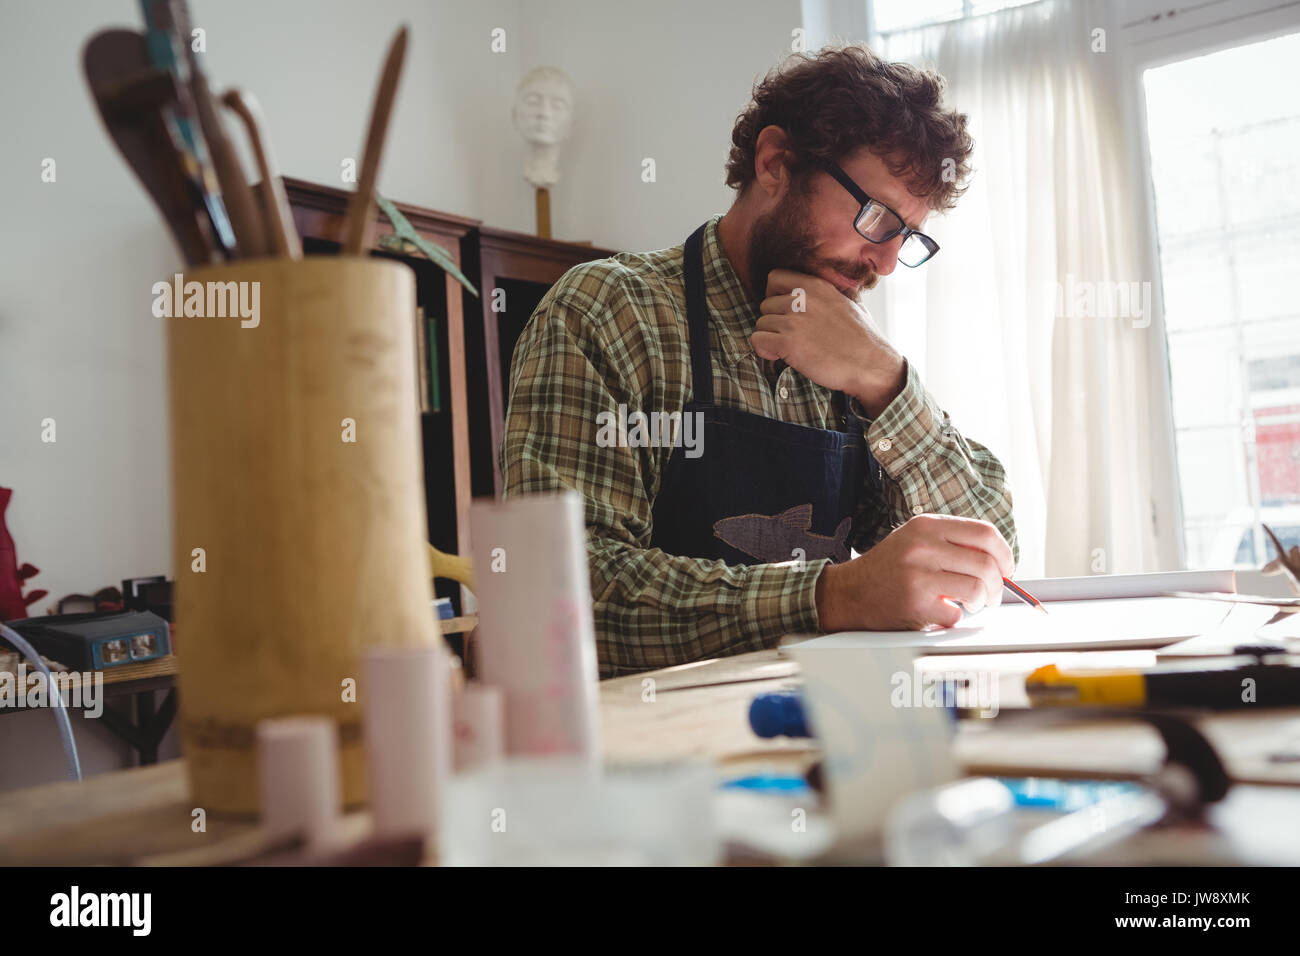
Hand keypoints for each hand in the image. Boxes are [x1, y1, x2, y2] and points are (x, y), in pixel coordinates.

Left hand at [752, 269, 906, 416]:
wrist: (870, 365)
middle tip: (789, 335)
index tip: (783, 310)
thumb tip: (816, 290)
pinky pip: (757, 340)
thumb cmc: (862, 338)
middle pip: (765, 304)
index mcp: (816, 285)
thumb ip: (827, 293)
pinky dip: (764, 349)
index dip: (773, 294)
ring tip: (789, 347)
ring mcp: (794, 320)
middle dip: (773, 321)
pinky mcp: (788, 342)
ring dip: (770, 337)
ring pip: (761, 323)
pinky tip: (778, 355)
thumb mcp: (849, 301)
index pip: (774, 276)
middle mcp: (803, 299)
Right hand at [814, 514, 1013, 630]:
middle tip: (991, 595)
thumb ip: (951, 542)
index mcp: (927, 526)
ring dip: (980, 603)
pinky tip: (938, 612)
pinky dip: (953, 618)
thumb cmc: (887, 569)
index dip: (1004, 554)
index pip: (985, 533)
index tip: (1005, 568)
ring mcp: (919, 574)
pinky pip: (956, 614)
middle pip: (987, 564)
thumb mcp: (915, 540)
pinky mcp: (915, 603)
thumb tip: (997, 560)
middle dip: (998, 585)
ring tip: (968, 605)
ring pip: (978, 589)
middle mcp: (923, 546)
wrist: (847, 593)